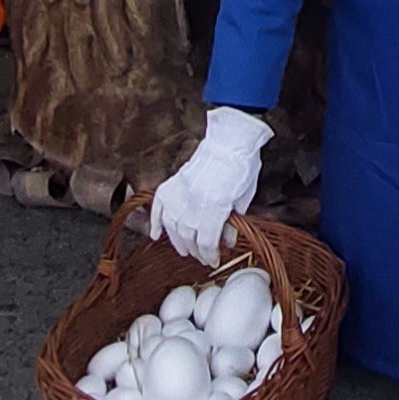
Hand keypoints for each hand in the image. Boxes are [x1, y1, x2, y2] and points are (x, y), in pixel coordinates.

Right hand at [151, 108, 270, 263]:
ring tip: (184, 250)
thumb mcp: (243, 198)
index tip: (213, 260)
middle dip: (196, 251)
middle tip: (202, 257)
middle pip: (188, 237)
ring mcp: (180, 193)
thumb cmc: (241, 167)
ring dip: (177, 241)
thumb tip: (226, 240)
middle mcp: (193, 203)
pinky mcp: (172, 184)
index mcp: (214, 207)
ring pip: (172, 226)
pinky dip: (154, 222)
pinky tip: (155, 234)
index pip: (206, 242)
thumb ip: (232, 221)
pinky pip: (157, 207)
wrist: (229, 140)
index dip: (209, 254)